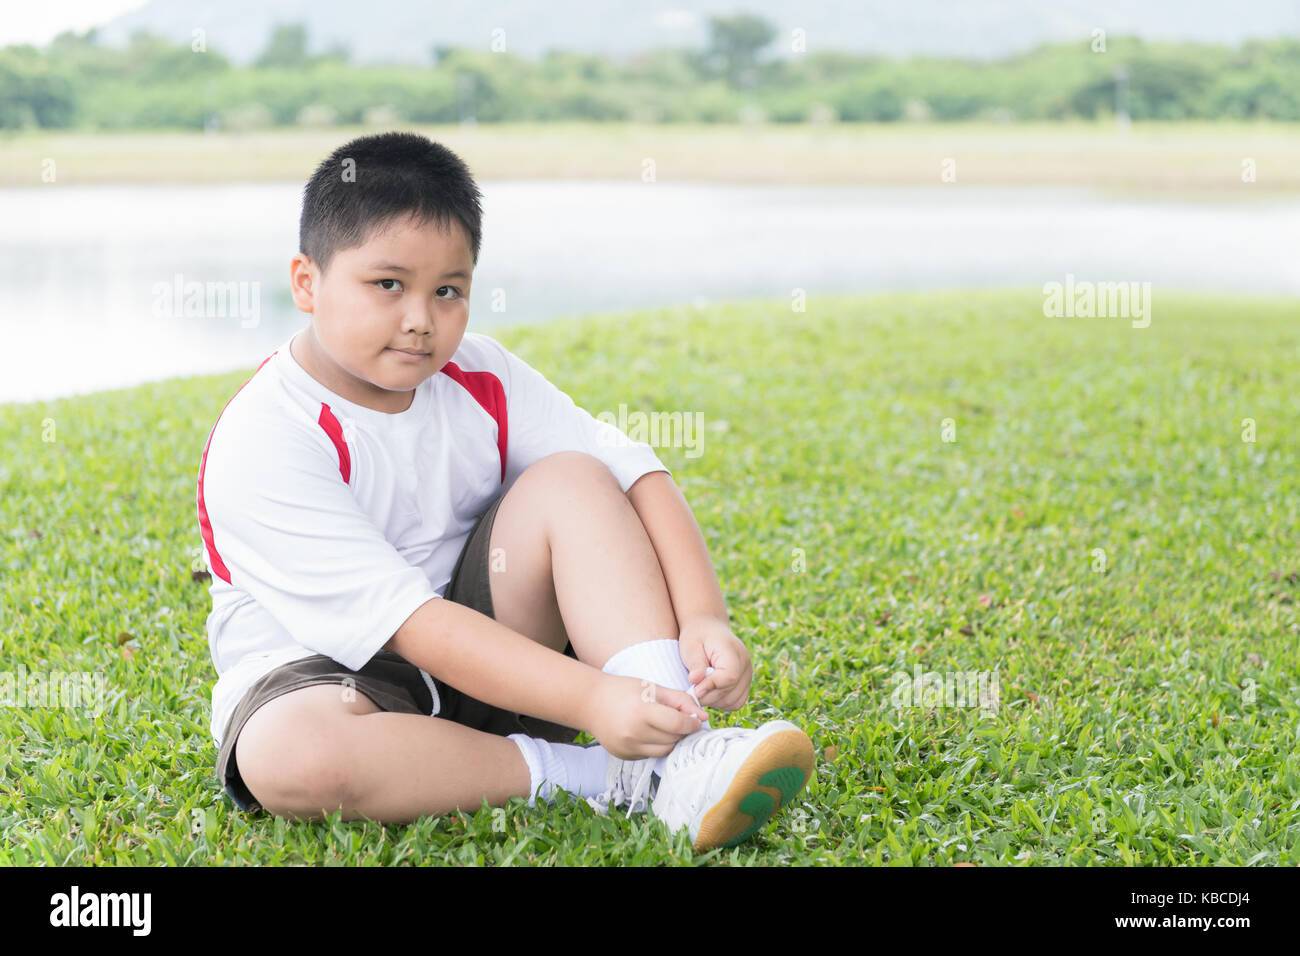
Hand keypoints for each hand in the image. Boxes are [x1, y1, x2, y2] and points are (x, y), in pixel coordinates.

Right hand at [580, 674, 703, 759]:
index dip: (692, 723)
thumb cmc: (624, 690)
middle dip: (682, 731)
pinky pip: (651, 755)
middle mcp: (634, 733)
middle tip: (679, 720)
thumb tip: (703, 716)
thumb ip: (680, 700)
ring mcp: (628, 747)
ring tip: (665, 726)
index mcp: (642, 711)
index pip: (678, 724)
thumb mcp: (653, 688)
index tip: (696, 720)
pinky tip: (648, 732)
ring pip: (665, 751)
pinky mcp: (625, 756)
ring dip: (671, 740)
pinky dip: (656, 746)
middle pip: (673, 739)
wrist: (590, 703)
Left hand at [678, 618, 751, 711]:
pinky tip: (709, 692)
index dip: (711, 686)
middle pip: (731, 692)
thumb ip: (696, 665)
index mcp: (733, 652)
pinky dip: (722, 702)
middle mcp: (745, 665)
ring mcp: (747, 675)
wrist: (708, 630)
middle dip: (709, 696)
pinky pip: (736, 702)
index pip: (729, 677)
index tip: (694, 689)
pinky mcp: (744, 684)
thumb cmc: (697, 636)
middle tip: (692, 692)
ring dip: (715, 701)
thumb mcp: (691, 646)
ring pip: (734, 701)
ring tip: (700, 690)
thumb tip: (696, 681)